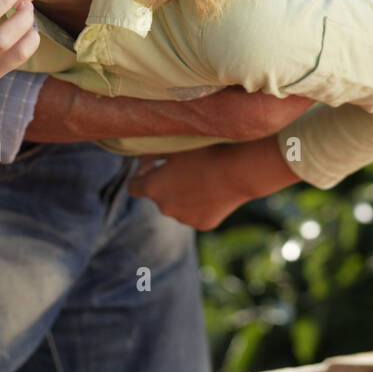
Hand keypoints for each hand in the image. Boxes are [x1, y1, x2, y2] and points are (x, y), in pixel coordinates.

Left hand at [129, 143, 255, 229]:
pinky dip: (199, 204)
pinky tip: (213, 189)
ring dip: (182, 195)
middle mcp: (165, 208)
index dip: (140, 175)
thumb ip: (151, 155)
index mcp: (153, 188)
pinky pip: (195, 213)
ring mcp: (184, 219)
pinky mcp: (203, 224)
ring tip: (201, 177)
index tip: (152, 166)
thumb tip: (140, 160)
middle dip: (165, 184)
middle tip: (183, 168)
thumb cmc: (204, 152)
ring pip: (177, 206)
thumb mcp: (174, 147)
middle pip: (158, 196)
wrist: (238, 171)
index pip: (134, 187)